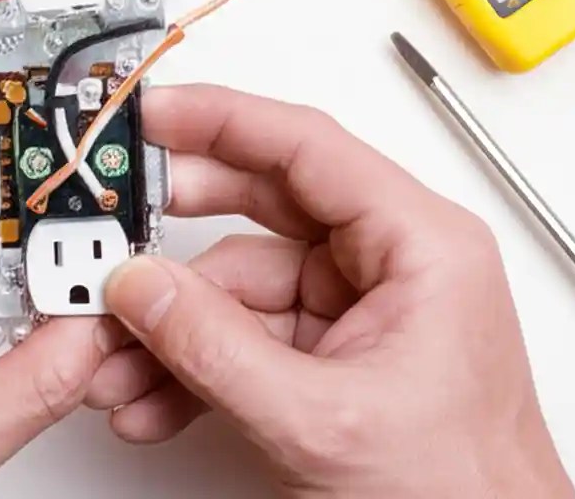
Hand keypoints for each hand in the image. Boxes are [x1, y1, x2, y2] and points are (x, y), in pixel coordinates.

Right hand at [87, 85, 574, 497]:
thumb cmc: (463, 493)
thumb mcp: (321, 419)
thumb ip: (217, 349)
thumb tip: (143, 288)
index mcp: (422, 246)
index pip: (308, 148)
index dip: (221, 120)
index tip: (153, 113)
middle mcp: (393, 264)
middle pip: (265, 210)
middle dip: (177, 233)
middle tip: (111, 224)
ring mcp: (361, 311)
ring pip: (243, 285)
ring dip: (175, 325)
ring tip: (118, 359)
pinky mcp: (336, 356)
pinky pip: (249, 337)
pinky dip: (198, 363)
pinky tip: (154, 394)